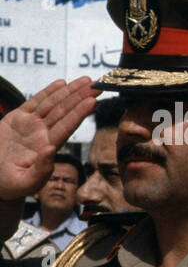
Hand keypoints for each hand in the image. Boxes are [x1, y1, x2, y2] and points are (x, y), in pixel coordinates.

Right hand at [0, 78, 97, 202]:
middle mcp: (43, 134)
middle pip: (64, 112)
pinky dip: (48, 92)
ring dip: (70, 91)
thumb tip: (51, 149)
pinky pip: (35, 102)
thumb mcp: (25, 183)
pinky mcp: (17, 119)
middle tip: (98, 84)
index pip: (67, 127)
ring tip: (87, 80)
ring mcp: (31, 126)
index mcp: (47, 148)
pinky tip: (62, 83)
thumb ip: (41, 170)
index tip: (93, 101)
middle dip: (81, 97)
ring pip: (53, 104)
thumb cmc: (11, 185)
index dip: (79, 114)